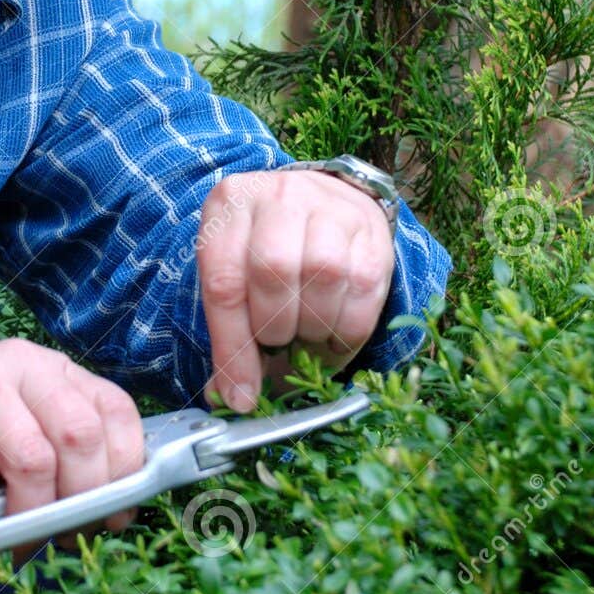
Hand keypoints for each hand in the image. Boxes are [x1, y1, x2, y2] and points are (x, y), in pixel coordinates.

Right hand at [0, 337, 143, 569]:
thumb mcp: (10, 423)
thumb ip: (52, 451)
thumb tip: (107, 513)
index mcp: (51, 368)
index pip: (115, 412)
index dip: (124, 471)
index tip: (113, 518)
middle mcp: (21, 363)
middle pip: (81, 438)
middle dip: (80, 503)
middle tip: (59, 539)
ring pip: (32, 461)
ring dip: (27, 522)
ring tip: (12, 549)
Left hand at [196, 169, 394, 411]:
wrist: (325, 200)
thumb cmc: (267, 247)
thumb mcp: (235, 271)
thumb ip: (229, 328)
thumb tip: (229, 397)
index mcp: (229, 205)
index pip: (223, 282)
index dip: (232, 348)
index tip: (241, 395)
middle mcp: (278, 197)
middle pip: (273, 273)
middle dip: (275, 328)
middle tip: (278, 343)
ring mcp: (328, 208)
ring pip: (323, 277)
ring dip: (313, 327)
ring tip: (305, 334)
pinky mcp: (370, 231)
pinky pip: (362, 292)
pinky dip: (347, 330)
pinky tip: (333, 333)